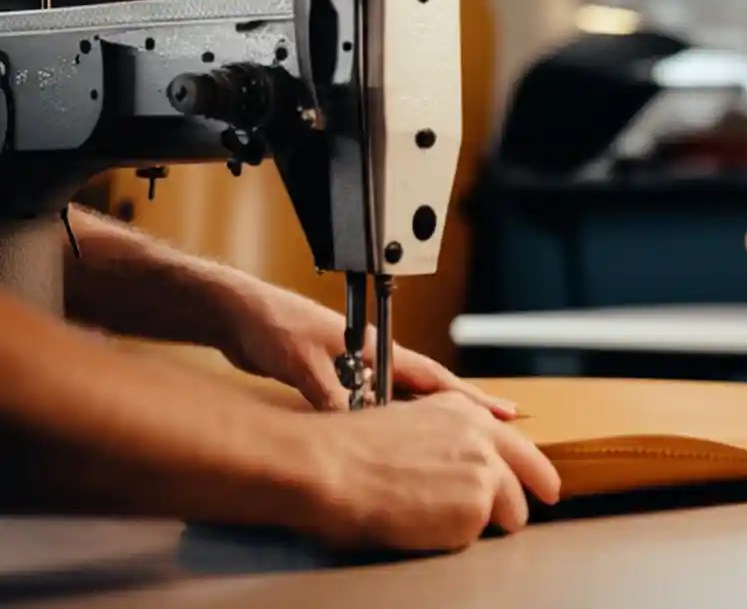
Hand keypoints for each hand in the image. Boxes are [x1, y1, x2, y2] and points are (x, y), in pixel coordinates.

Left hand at [220, 281, 514, 416]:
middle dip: (464, 408)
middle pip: (429, 389)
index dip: (470, 398)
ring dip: (429, 416)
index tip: (504, 411)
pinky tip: (396, 435)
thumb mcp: (304, 364)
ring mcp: (354, 367)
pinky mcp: (333, 378)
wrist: (237, 315)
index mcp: (376, 347)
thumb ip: (331, 396)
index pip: (434, 377)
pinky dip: (393, 420)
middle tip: (499, 427)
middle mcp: (372, 357)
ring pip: (403, 398)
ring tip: (457, 437)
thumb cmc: (272, 324)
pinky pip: (375, 405)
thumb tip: (355, 428)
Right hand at [297, 391, 560, 550]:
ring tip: (436, 520)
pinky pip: (475, 537)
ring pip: (508, 514)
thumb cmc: (350, 450)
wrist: (331, 467)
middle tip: (510, 520)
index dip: (536, 472)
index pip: (521, 446)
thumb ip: (449, 438)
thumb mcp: (410, 423)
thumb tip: (463, 464)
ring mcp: (484, 473)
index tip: (547, 488)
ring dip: (481, 524)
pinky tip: (420, 525)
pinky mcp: (476, 509)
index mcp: (466, 414)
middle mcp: (483, 438)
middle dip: (515, 505)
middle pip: (528, 482)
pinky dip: (453, 539)